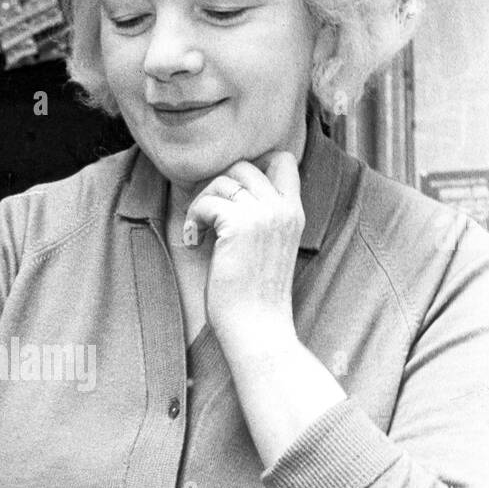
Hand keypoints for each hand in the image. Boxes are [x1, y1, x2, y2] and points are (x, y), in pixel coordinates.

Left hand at [183, 150, 303, 356]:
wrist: (258, 327)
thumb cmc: (256, 295)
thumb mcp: (267, 246)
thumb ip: (260, 217)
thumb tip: (228, 191)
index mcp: (294, 212)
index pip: (283, 160)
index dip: (253, 167)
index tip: (232, 195)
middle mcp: (282, 208)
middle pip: (244, 167)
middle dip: (219, 187)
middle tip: (209, 218)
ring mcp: (263, 215)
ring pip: (223, 180)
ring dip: (203, 202)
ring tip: (201, 231)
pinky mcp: (239, 226)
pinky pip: (207, 202)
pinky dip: (194, 218)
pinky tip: (195, 240)